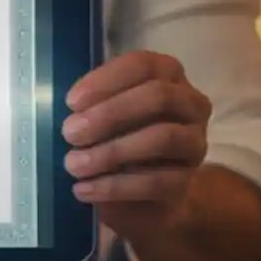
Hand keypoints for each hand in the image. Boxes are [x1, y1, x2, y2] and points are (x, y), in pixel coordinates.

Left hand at [62, 51, 210, 240]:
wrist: (140, 196)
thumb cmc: (116, 139)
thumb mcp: (101, 117)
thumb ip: (89, 106)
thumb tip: (66, 113)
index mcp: (167, 76)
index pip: (143, 65)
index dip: (107, 80)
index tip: (72, 102)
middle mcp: (190, 104)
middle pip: (157, 97)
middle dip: (109, 114)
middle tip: (69, 133)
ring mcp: (194, 143)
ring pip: (162, 138)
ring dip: (111, 151)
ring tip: (73, 165)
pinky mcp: (187, 182)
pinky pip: (157, 181)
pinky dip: (115, 186)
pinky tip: (84, 189)